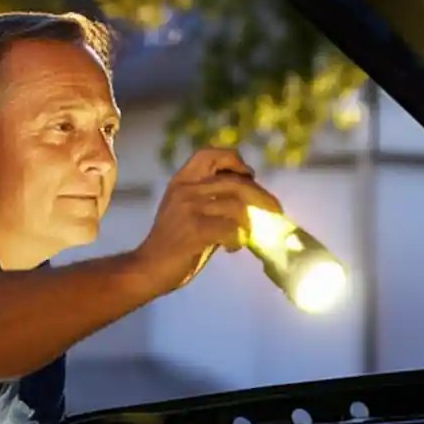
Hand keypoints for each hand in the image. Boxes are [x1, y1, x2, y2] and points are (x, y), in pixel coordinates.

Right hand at [131, 148, 281, 293]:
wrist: (147, 269)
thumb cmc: (174, 243)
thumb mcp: (187, 211)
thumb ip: (213, 200)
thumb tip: (253, 197)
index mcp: (181, 181)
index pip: (209, 154)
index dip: (234, 160)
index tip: (248, 175)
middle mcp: (185, 189)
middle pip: (236, 182)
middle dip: (261, 196)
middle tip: (275, 210)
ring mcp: (189, 209)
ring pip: (238, 206)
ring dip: (249, 224)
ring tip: (245, 236)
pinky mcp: (195, 230)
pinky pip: (232, 229)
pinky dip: (238, 240)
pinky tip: (231, 249)